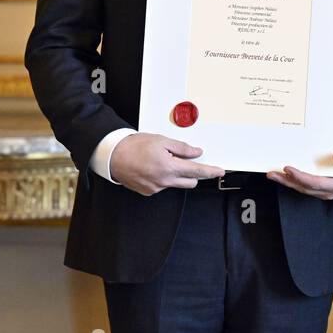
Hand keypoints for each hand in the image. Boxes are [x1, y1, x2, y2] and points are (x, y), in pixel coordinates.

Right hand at [108, 132, 222, 195]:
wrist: (113, 155)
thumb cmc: (134, 146)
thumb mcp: (162, 141)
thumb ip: (182, 148)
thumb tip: (196, 152)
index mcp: (169, 167)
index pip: (197, 171)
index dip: (210, 171)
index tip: (219, 171)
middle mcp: (164, 181)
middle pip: (190, 181)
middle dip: (192, 173)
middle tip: (186, 161)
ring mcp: (156, 188)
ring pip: (176, 183)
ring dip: (176, 175)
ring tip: (163, 161)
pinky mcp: (148, 192)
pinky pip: (163, 186)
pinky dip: (163, 178)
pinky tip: (153, 168)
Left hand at [267, 147, 332, 198]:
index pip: (316, 183)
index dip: (301, 177)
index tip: (289, 169)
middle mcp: (328, 192)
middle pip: (304, 188)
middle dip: (287, 181)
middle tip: (272, 173)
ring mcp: (322, 192)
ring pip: (301, 189)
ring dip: (286, 182)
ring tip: (272, 175)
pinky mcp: (318, 189)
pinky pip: (303, 186)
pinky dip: (291, 182)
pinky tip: (283, 176)